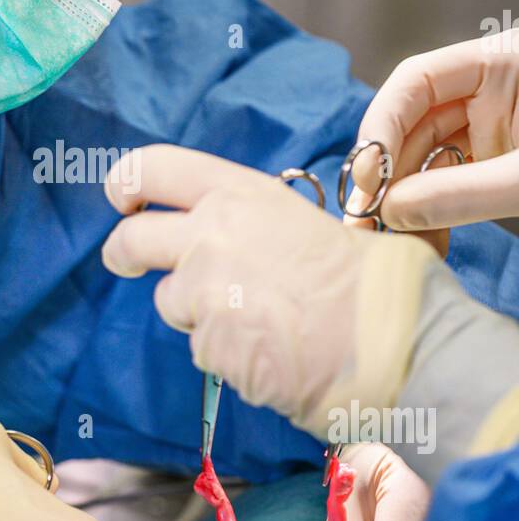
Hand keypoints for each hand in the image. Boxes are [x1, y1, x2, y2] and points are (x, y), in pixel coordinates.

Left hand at [101, 144, 431, 437]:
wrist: (397, 342)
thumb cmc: (377, 282)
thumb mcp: (316, 226)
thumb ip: (265, 227)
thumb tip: (251, 244)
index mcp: (243, 193)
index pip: (157, 167)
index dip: (128, 180)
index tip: (122, 197)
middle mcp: (212, 235)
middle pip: (132, 239)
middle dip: (123, 252)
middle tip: (126, 260)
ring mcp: (205, 294)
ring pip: (170, 302)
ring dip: (197, 313)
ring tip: (257, 319)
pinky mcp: (210, 347)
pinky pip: (204, 349)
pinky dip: (229, 353)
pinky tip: (274, 353)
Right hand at [349, 35, 518, 234]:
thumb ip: (464, 192)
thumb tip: (392, 209)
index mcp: (502, 63)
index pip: (417, 79)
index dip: (382, 126)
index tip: (367, 175)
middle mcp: (489, 91)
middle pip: (412, 124)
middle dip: (385, 175)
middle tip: (363, 219)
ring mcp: (491, 128)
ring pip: (425, 160)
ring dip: (402, 202)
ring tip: (387, 238)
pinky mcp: (496, 163)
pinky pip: (450, 184)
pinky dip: (431, 214)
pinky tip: (420, 239)